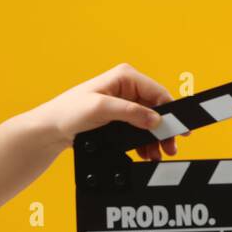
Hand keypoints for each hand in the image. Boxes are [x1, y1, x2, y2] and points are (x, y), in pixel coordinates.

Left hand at [31, 63, 185, 160]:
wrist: (50, 130)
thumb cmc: (68, 112)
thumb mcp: (101, 109)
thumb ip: (131, 112)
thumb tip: (155, 120)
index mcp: (125, 77)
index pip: (158, 93)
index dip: (171, 112)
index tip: (181, 129)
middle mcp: (127, 87)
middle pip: (157, 109)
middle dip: (164, 130)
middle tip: (170, 148)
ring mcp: (124, 102)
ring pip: (151, 121)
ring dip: (155, 139)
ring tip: (156, 155)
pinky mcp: (120, 116)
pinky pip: (140, 128)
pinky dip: (145, 142)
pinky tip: (146, 153)